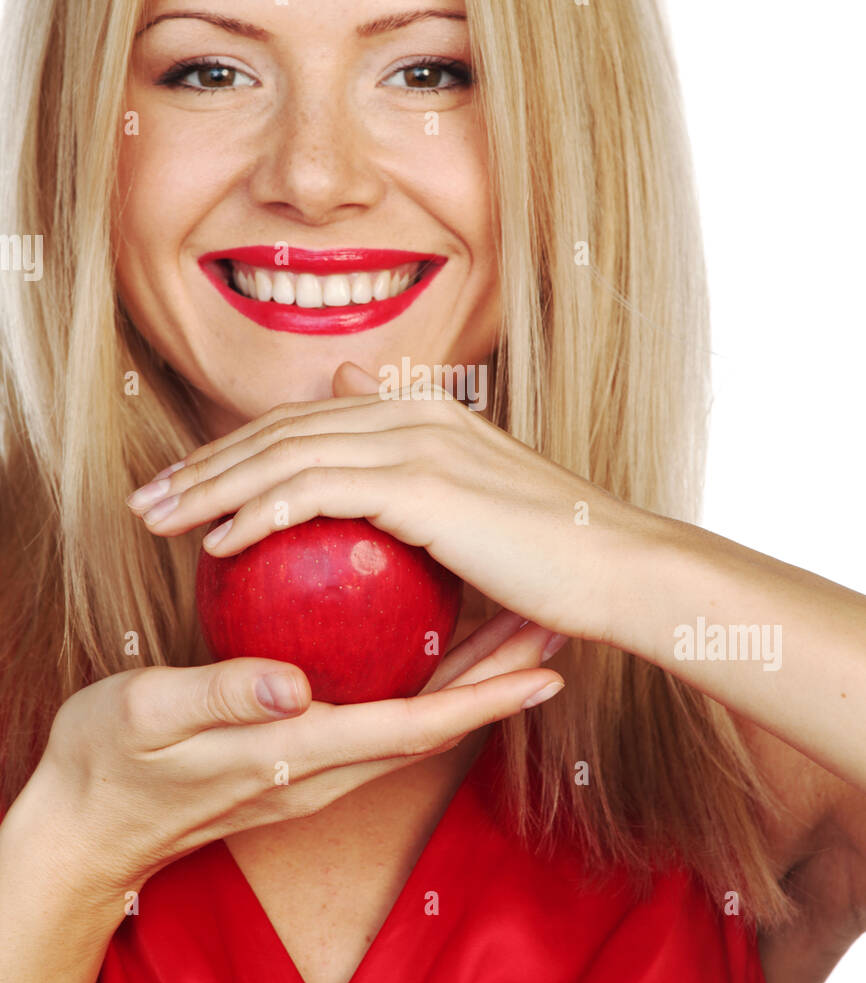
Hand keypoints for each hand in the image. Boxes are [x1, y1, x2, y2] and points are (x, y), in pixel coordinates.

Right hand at [25, 611, 564, 897]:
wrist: (92, 819)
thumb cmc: (112, 762)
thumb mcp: (147, 717)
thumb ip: (220, 698)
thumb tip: (294, 685)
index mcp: (297, 753)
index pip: (412, 726)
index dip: (485, 700)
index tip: (546, 671)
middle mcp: (321, 763)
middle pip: (436, 722)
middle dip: (503, 682)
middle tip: (557, 625)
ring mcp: (314, 760)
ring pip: (416, 716)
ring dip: (474, 677)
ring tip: (521, 622)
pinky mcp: (301, 748)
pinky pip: (382, 711)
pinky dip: (423, 676)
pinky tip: (433, 634)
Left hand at [128, 362, 656, 642]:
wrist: (619, 570)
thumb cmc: (555, 567)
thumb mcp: (480, 530)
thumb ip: (419, 511)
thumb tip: (367, 516)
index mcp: (424, 416)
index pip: (307, 423)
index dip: (240, 450)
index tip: (192, 487)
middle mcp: (413, 413)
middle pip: (280, 428)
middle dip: (204, 462)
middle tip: (149, 500)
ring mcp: (416, 440)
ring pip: (283, 452)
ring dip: (211, 485)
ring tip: (158, 520)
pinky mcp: (419, 479)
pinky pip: (313, 490)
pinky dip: (258, 512)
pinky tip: (219, 544)